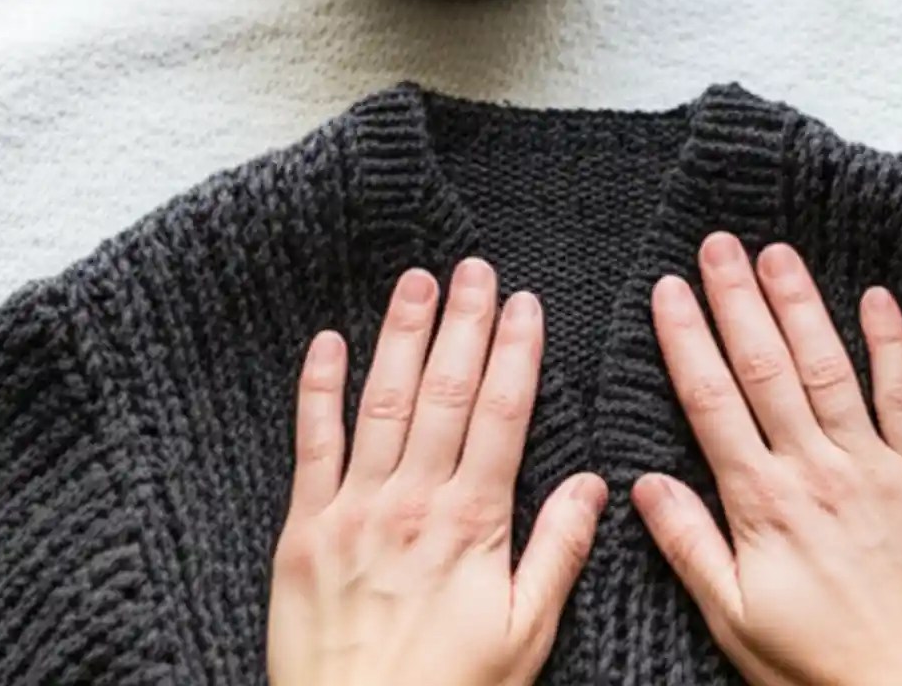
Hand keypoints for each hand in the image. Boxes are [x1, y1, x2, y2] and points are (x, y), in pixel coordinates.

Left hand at [268, 259, 607, 685]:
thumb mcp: (527, 631)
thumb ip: (560, 551)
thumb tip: (596, 485)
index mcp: (473, 521)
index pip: (502, 413)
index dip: (516, 352)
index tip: (524, 305)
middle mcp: (414, 500)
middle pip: (445, 391)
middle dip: (462, 324)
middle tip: (473, 270)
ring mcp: (354, 508)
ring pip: (382, 401)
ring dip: (401, 335)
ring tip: (415, 281)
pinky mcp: (305, 527)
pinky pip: (312, 443)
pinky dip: (320, 388)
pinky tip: (330, 342)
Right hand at [634, 233, 901, 685]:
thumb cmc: (821, 666)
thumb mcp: (734, 620)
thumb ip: (688, 546)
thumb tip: (643, 484)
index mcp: (761, 502)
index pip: (712, 401)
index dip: (687, 340)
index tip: (668, 290)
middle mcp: (814, 469)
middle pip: (765, 367)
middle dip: (737, 300)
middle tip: (717, 244)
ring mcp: (874, 465)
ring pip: (827, 368)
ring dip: (800, 305)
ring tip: (776, 253)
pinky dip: (891, 344)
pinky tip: (876, 297)